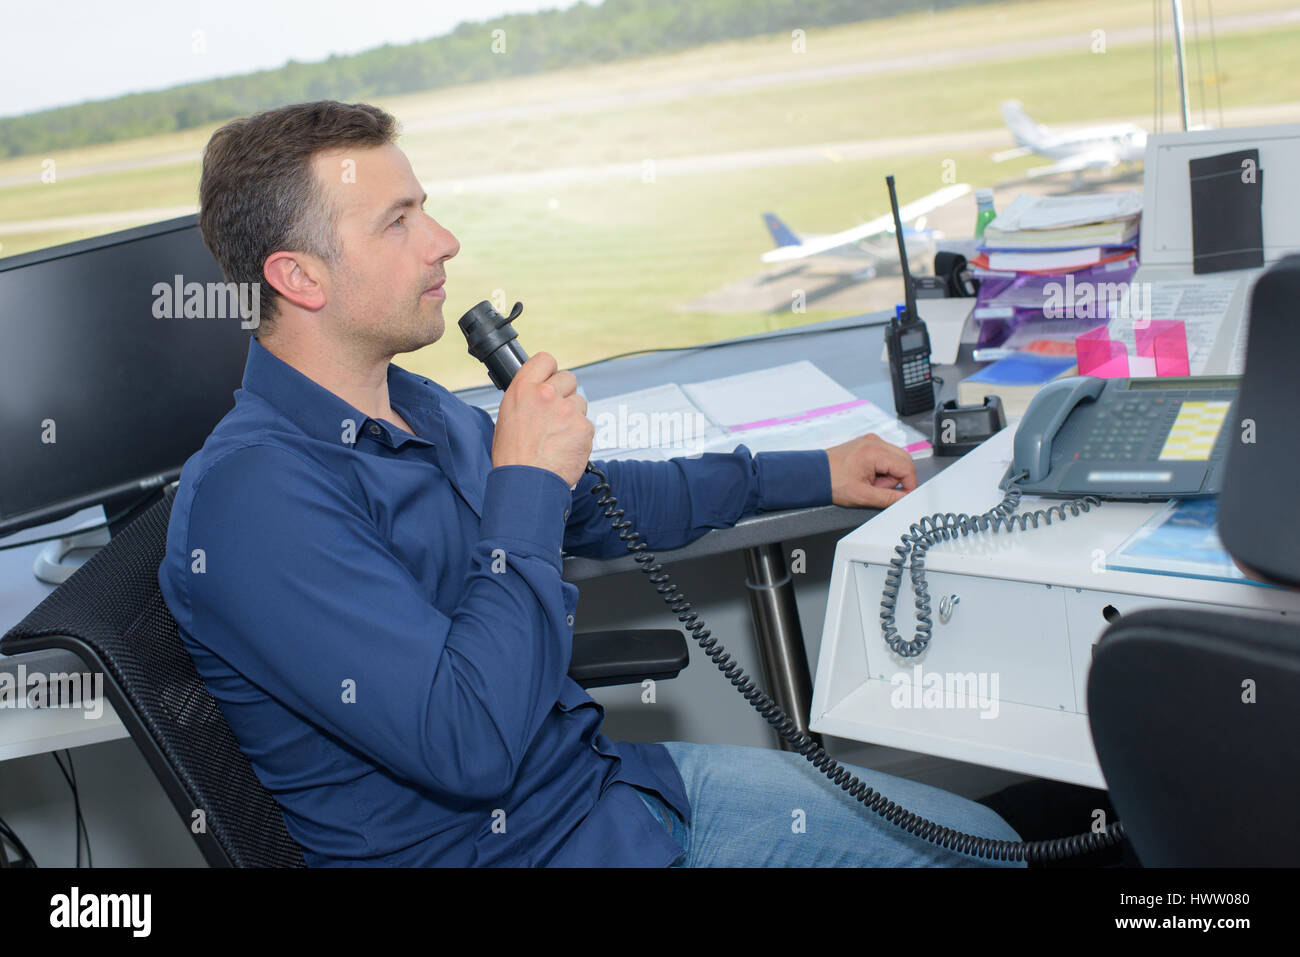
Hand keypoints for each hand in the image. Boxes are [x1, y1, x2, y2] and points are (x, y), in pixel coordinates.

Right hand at [491, 352, 593, 487]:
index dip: (550, 370)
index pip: (545, 360)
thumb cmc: (513, 457)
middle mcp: (546, 395)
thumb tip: (538, 393)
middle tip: (555, 414)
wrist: (526, 482)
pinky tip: (565, 447)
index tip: (551, 378)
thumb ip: (527, 399)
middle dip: (565, 394)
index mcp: (523, 389)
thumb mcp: (507, 417)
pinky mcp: (584, 427)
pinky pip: (587, 425)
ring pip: (580, 402)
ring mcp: (568, 410)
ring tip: (557, 436)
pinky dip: (580, 436)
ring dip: (573, 416)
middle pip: (569, 378)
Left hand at [825, 433, 917, 507]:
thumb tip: (906, 498)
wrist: (814, 475)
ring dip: (887, 474)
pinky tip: (866, 475)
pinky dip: (880, 468)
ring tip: (868, 482)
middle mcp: (874, 442)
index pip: (907, 467)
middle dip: (896, 478)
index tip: (904, 495)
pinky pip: (885, 456)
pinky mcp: (867, 444)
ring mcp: (870, 441)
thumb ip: (889, 498)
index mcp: (875, 451)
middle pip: (904, 461)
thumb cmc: (832, 482)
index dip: (909, 484)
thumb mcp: (863, 496)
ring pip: (895, 459)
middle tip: (877, 488)